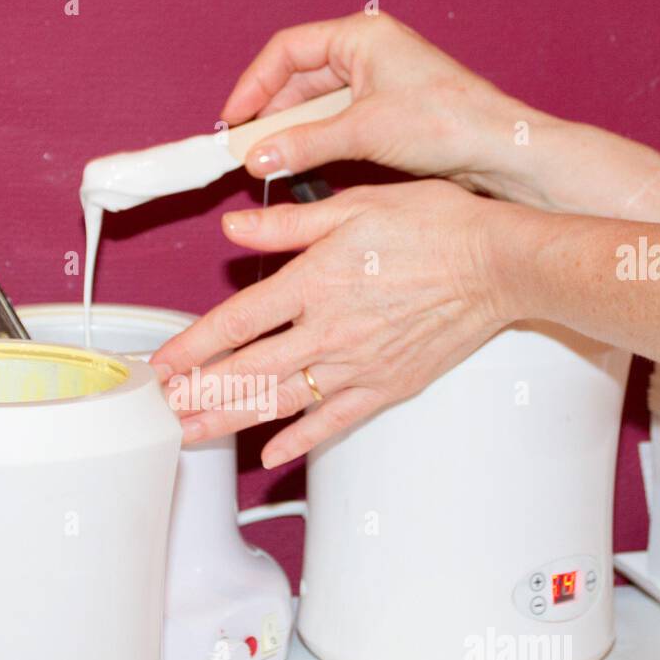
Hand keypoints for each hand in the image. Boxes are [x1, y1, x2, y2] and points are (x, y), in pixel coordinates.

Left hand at [149, 180, 525, 467]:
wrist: (498, 264)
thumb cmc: (433, 226)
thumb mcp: (354, 205)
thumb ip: (287, 224)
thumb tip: (233, 228)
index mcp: (314, 282)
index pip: (236, 323)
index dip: (192, 346)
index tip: (163, 364)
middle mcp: (328, 330)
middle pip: (247, 371)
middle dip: (198, 394)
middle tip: (162, 411)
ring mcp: (357, 365)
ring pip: (280, 401)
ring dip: (231, 420)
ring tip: (193, 435)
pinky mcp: (386, 386)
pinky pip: (334, 422)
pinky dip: (300, 441)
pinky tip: (271, 454)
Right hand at [222, 12, 659, 219]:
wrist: (499, 152)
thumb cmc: (449, 123)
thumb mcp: (364, 132)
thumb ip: (304, 144)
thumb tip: (258, 156)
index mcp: (362, 36)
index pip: (287, 51)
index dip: (253, 85)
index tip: (234, 120)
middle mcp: (367, 54)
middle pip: (297, 79)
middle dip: (270, 115)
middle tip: (246, 150)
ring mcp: (376, 84)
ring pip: (314, 105)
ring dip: (291, 133)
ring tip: (269, 162)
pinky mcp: (385, 114)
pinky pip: (335, 124)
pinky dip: (314, 143)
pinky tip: (302, 166)